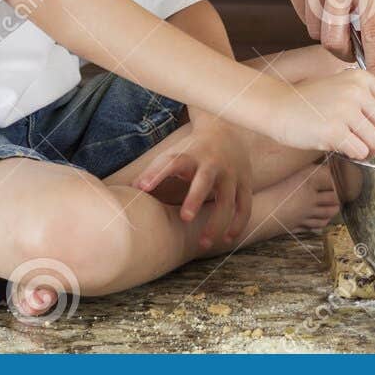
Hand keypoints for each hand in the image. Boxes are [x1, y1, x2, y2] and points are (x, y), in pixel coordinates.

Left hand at [131, 117, 252, 249]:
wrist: (226, 131)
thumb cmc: (192, 151)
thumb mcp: (173, 155)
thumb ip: (153, 172)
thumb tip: (130, 190)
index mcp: (190, 156)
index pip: (172, 162)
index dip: (157, 173)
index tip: (142, 187)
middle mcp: (212, 164)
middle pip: (204, 180)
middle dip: (196, 198)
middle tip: (185, 218)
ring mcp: (231, 174)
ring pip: (227, 199)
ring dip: (216, 222)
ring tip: (202, 244)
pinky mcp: (245, 183)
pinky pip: (244, 206)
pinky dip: (237, 223)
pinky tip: (226, 240)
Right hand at [264, 68, 374, 159]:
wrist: (277, 107)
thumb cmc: (309, 100)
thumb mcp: (342, 83)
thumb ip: (370, 86)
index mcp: (361, 78)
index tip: (373, 123)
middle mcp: (356, 91)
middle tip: (361, 138)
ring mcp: (345, 111)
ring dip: (366, 149)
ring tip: (352, 144)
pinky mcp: (334, 131)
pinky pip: (360, 152)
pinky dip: (354, 155)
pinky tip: (342, 148)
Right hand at [285, 0, 374, 74]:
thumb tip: (374, 58)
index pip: (372, 32)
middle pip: (333, 38)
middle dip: (344, 51)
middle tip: (352, 49)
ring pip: (315, 30)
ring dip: (328, 31)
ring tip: (340, 14)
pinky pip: (301, 15)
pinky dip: (314, 17)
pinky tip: (325, 1)